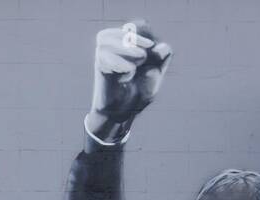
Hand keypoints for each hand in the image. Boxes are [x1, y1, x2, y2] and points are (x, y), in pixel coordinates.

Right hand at [89, 21, 171, 136]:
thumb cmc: (138, 93)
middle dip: (136, 40)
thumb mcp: (156, 75)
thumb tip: (160, 47)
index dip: (143, 33)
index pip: (138, 26)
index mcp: (133, 45)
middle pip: (125, 29)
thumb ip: (161, 59)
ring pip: (108, 38)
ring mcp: (105, 55)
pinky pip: (104, 56)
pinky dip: (119, 65)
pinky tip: (124, 78)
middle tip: (142, 58)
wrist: (122, 113)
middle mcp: (117, 47)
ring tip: (133, 67)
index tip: (150, 47)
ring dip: (125, 50)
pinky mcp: (99, 67)